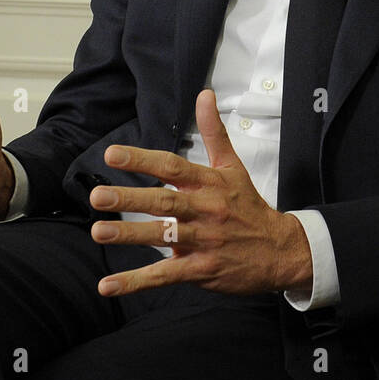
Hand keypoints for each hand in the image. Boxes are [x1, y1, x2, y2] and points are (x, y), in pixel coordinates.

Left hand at [89, 89, 312, 296]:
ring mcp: (205, 241)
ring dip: (130, 235)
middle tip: (97, 196)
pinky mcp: (203, 269)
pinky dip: (137, 280)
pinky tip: (108, 285)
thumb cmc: (249, 207)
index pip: (174, 167)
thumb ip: (214, 132)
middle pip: (166, 202)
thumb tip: (204, 94)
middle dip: (130, 199)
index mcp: (210, 184)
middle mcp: (207, 210)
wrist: (280, 251)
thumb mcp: (234, 167)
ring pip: (164, 237)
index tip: (113, 155)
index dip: (143, 160)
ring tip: (99, 232)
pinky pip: (166, 274)